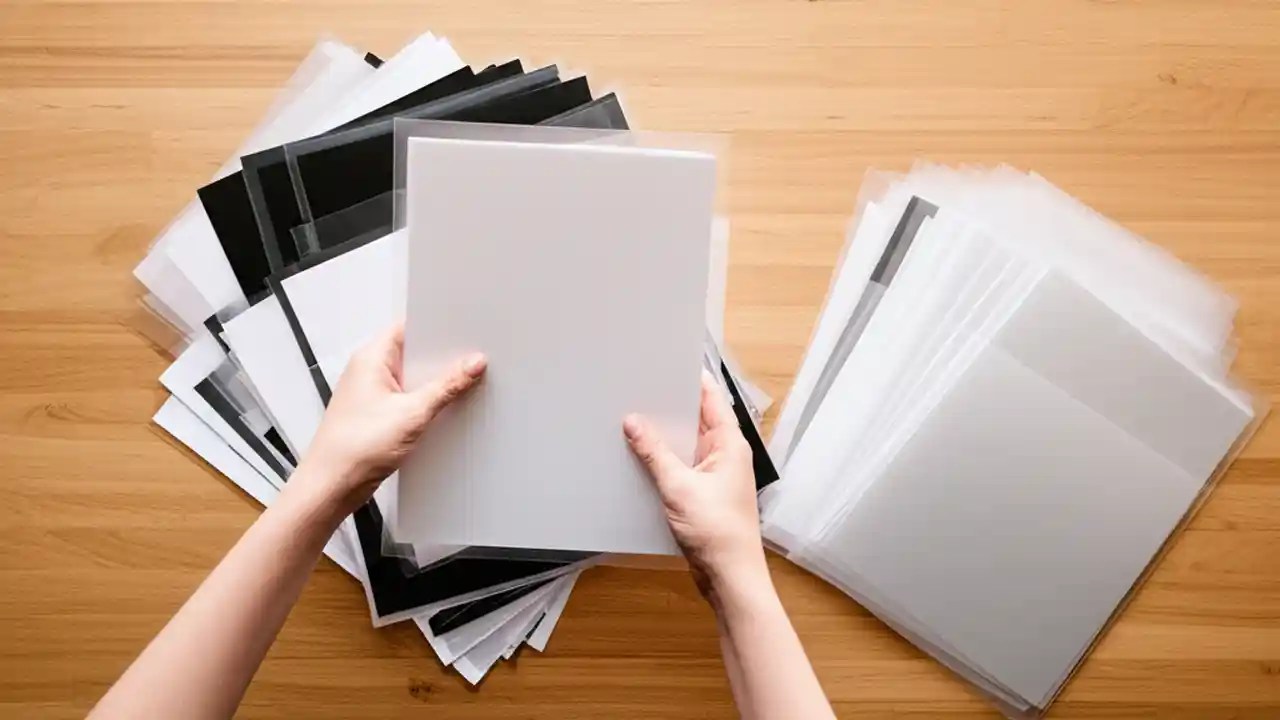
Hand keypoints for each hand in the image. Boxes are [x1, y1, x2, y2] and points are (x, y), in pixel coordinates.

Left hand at [294, 323, 486, 516]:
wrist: (332, 485)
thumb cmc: (352, 448)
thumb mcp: (412, 414)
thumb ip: (447, 386)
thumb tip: (471, 365)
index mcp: (371, 358)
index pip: (409, 326)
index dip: (437, 328)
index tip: (463, 337)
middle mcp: (368, 371)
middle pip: (414, 353)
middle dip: (440, 361)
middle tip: (464, 368)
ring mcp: (371, 392)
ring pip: (412, 378)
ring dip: (432, 386)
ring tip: (450, 395)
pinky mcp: (376, 413)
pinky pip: (407, 398)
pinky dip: (423, 404)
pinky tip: (435, 415)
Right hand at [624, 371, 767, 600]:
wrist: (730, 577)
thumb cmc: (717, 532)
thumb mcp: (678, 487)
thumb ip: (654, 452)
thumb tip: (634, 422)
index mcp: (729, 444)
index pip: (711, 398)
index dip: (690, 378)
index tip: (667, 362)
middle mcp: (726, 455)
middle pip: (696, 419)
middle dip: (669, 407)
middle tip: (639, 390)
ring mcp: (715, 475)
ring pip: (686, 445)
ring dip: (664, 437)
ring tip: (633, 420)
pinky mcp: (704, 494)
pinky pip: (681, 466)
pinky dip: (663, 461)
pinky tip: (640, 459)